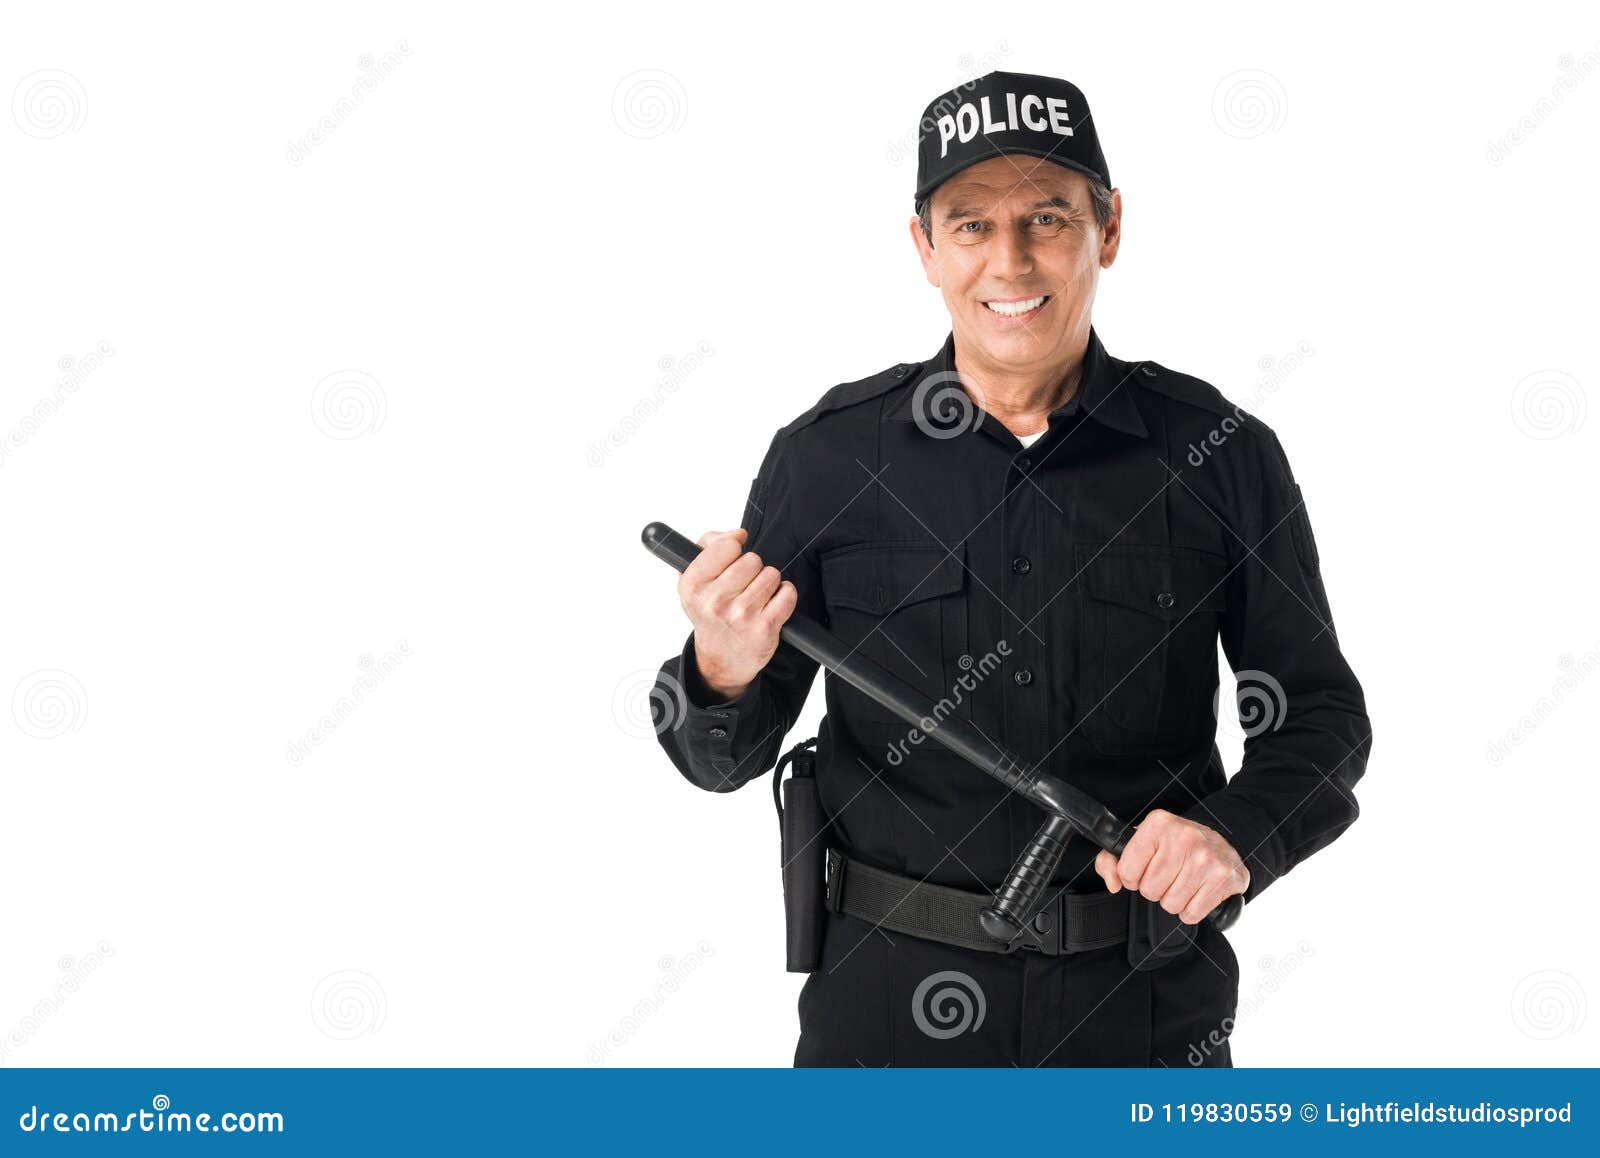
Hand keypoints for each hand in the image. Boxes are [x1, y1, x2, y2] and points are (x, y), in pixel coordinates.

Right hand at [678, 528, 797, 700]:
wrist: (721, 657)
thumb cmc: (710, 612)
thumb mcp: (695, 578)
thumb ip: (710, 544)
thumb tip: (738, 534)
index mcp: (693, 585)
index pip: (727, 546)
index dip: (732, 552)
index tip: (729, 564)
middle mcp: (714, 601)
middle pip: (752, 559)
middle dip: (752, 569)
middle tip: (743, 586)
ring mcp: (740, 616)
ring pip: (771, 575)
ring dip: (768, 583)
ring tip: (755, 598)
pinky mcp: (765, 628)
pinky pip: (787, 593)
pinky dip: (784, 596)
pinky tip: (771, 605)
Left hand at [1094, 809, 1248, 924]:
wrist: (1222, 845)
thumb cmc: (1177, 846)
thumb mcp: (1141, 843)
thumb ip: (1111, 860)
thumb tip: (1113, 884)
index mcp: (1158, 823)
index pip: (1126, 870)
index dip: (1132, 877)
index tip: (1143, 870)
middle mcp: (1184, 837)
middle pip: (1149, 890)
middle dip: (1155, 889)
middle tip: (1168, 876)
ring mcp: (1206, 858)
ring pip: (1170, 904)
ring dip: (1174, 900)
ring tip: (1183, 882)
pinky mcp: (1223, 878)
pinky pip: (1191, 914)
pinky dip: (1191, 910)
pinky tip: (1197, 891)